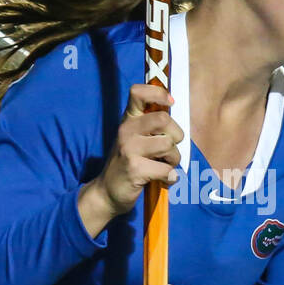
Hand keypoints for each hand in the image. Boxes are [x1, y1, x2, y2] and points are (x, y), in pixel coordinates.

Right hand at [88, 84, 184, 222]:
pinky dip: (170, 177)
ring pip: (168, 145)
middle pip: (163, 119)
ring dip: (174, 159)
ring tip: (165, 165)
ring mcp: (129, 149)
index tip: (170, 103)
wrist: (107, 192)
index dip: (159, 93)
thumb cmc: (128, 161)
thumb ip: (151, 124)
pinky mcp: (135, 169)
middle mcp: (126, 130)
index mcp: (127, 119)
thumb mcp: (134, 137)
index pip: (138, 92)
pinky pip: (166, 169)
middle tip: (169, 148)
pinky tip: (164, 179)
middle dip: (176, 136)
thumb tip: (176, 112)